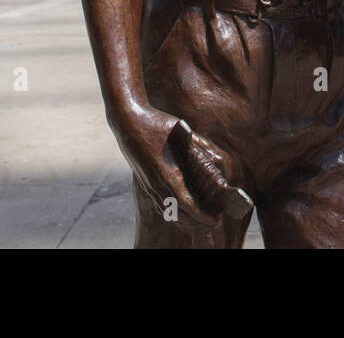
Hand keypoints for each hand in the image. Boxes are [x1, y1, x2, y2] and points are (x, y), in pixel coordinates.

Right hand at [115, 106, 243, 225]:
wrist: (127, 121)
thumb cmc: (155, 123)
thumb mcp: (181, 131)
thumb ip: (198, 147)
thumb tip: (216, 159)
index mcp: (167, 173)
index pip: (186, 204)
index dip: (201, 215)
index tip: (215, 220)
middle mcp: (156, 184)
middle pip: (177, 214)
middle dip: (196, 222)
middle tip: (213, 222)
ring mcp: (148, 185)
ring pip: (167, 211)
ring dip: (185, 218)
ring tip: (201, 219)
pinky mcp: (144, 182)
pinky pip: (159, 204)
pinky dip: (173, 211)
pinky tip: (182, 209)